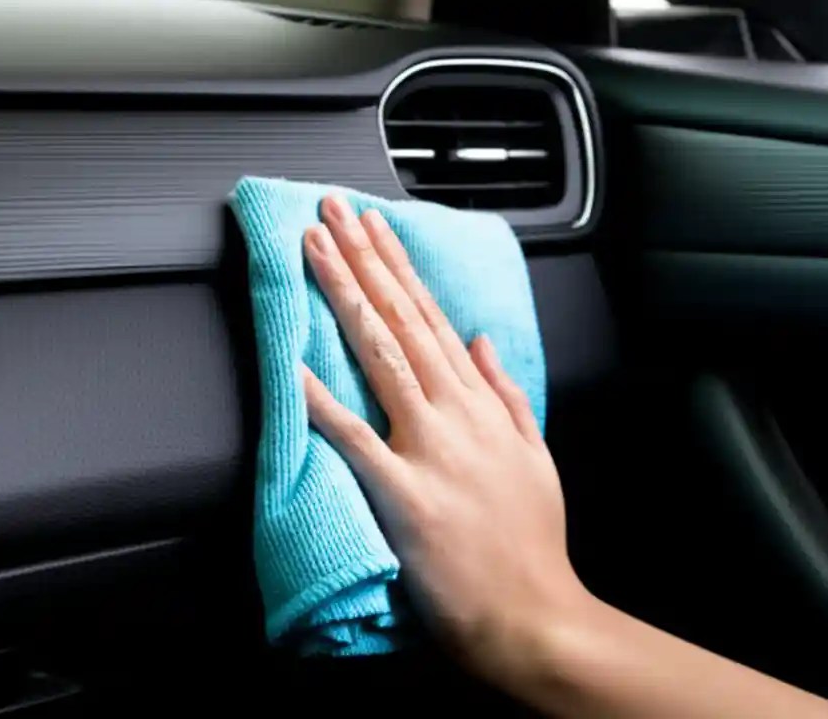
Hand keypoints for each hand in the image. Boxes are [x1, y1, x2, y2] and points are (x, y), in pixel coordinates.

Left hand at [301, 195, 588, 683]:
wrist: (532, 615)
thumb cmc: (529, 544)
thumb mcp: (533, 455)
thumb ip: (507, 392)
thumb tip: (479, 340)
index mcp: (481, 405)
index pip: (430, 317)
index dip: (395, 266)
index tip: (370, 226)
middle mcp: (455, 415)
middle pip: (400, 321)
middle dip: (362, 259)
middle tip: (329, 212)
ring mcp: (429, 450)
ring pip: (380, 356)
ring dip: (344, 298)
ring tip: (314, 253)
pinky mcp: (403, 494)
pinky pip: (354, 438)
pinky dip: (322, 400)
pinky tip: (293, 363)